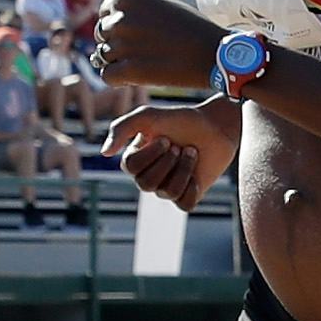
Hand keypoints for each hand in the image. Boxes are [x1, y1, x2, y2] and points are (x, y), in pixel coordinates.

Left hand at [90, 0, 221, 93]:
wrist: (214, 54)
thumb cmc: (193, 28)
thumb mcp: (166, 3)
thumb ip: (140, 6)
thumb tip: (118, 15)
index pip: (105, 10)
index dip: (115, 23)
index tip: (130, 33)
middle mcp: (122, 19)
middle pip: (103, 34)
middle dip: (116, 43)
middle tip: (138, 52)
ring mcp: (124, 45)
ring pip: (103, 56)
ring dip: (118, 61)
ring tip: (141, 64)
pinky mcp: (129, 71)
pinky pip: (107, 76)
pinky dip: (117, 79)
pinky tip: (134, 78)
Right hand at [103, 101, 235, 211]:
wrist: (216, 125)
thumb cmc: (181, 119)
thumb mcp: (149, 116)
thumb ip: (122, 127)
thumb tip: (104, 153)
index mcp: (136, 159)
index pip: (131, 167)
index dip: (151, 154)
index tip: (166, 137)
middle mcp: (149, 176)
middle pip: (146, 184)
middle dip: (167, 162)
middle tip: (178, 146)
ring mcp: (168, 188)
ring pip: (167, 193)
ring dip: (183, 169)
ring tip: (191, 152)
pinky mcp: (188, 196)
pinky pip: (184, 205)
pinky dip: (192, 187)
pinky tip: (197, 173)